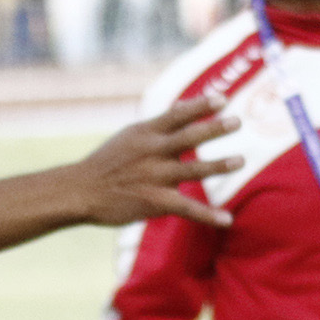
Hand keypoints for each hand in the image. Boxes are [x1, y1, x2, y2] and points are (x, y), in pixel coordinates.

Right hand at [70, 99, 241, 227]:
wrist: (79, 192)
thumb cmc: (109, 160)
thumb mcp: (131, 135)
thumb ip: (163, 121)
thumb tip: (188, 103)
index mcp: (146, 133)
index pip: (177, 115)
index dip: (200, 106)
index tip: (222, 99)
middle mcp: (152, 153)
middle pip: (188, 138)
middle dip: (213, 129)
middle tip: (237, 121)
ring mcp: (154, 178)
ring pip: (192, 170)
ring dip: (218, 165)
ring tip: (240, 160)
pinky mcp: (155, 202)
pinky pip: (187, 208)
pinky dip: (208, 215)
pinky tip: (227, 220)